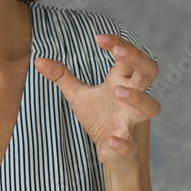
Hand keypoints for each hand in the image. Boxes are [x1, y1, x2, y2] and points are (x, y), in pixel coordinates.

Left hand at [35, 33, 160, 172]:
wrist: (109, 152)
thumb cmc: (98, 116)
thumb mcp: (77, 94)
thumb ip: (61, 76)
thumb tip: (39, 60)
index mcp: (121, 81)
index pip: (128, 56)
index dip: (118, 43)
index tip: (99, 38)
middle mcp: (133, 98)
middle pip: (149, 71)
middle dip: (137, 58)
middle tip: (118, 51)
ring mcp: (132, 122)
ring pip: (151, 107)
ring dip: (137, 98)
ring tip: (117, 91)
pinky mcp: (128, 147)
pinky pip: (130, 144)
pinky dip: (122, 143)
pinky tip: (110, 139)